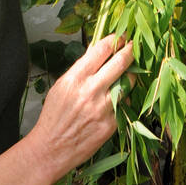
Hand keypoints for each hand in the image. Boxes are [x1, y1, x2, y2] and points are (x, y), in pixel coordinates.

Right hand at [27, 33, 135, 182]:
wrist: (52, 148)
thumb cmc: (54, 116)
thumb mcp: (61, 86)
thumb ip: (80, 69)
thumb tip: (97, 53)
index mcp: (76, 78)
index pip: (101, 50)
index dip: (114, 40)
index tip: (120, 36)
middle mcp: (92, 91)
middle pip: (120, 62)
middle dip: (130, 50)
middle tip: (133, 45)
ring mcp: (104, 108)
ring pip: (128, 83)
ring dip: (130, 75)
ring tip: (129, 71)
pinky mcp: (111, 123)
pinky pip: (124, 104)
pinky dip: (123, 98)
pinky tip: (117, 98)